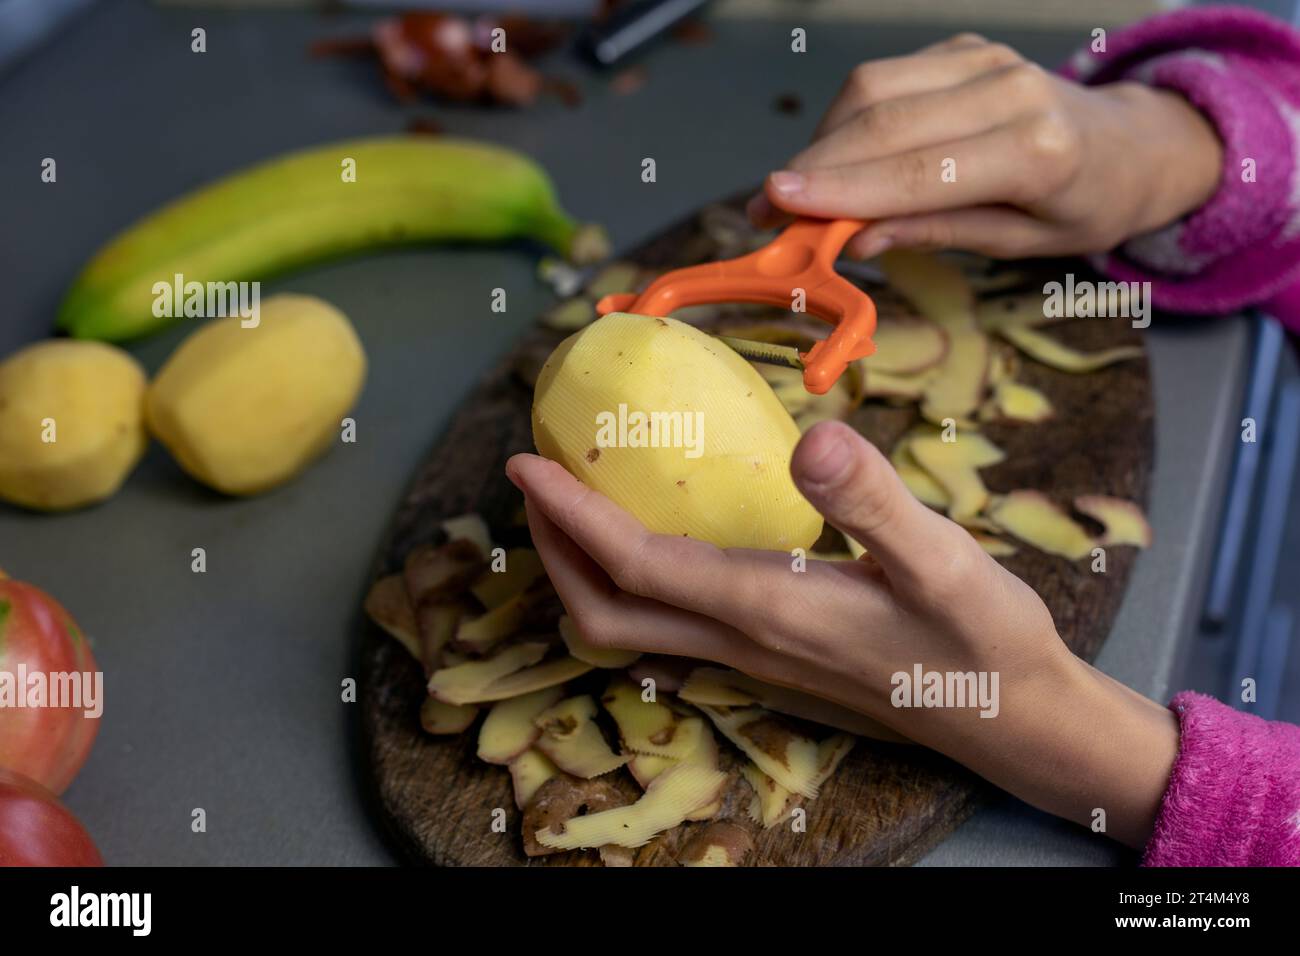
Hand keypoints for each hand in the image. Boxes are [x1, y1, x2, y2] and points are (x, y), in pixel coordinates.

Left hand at [506, 421, 1178, 847]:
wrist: (1015, 720)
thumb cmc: (983, 641)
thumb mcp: (942, 560)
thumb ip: (873, 500)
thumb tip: (811, 439)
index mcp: (765, 609)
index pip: (632, 563)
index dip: (569, 513)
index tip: (525, 460)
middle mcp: (742, 641)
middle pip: (605, 609)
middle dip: (554, 549)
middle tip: (536, 481)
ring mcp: (752, 659)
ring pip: (631, 626)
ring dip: (585, 571)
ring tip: (576, 506)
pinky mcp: (770, 661)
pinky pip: (669, 629)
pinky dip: (633, 585)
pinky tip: (657, 545)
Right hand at [749, 34, 1222, 258]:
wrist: (1129, 143)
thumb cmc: (1081, 204)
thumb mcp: (1020, 243)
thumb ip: (937, 232)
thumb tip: (856, 238)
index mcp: (1040, 151)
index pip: (920, 170)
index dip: (842, 186)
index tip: (778, 200)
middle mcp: (1012, 90)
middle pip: (885, 121)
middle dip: (814, 166)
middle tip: (762, 209)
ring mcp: (985, 59)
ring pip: (873, 89)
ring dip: (821, 141)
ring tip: (791, 191)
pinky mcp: (964, 48)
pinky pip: (884, 77)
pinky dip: (845, 119)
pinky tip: (832, 158)